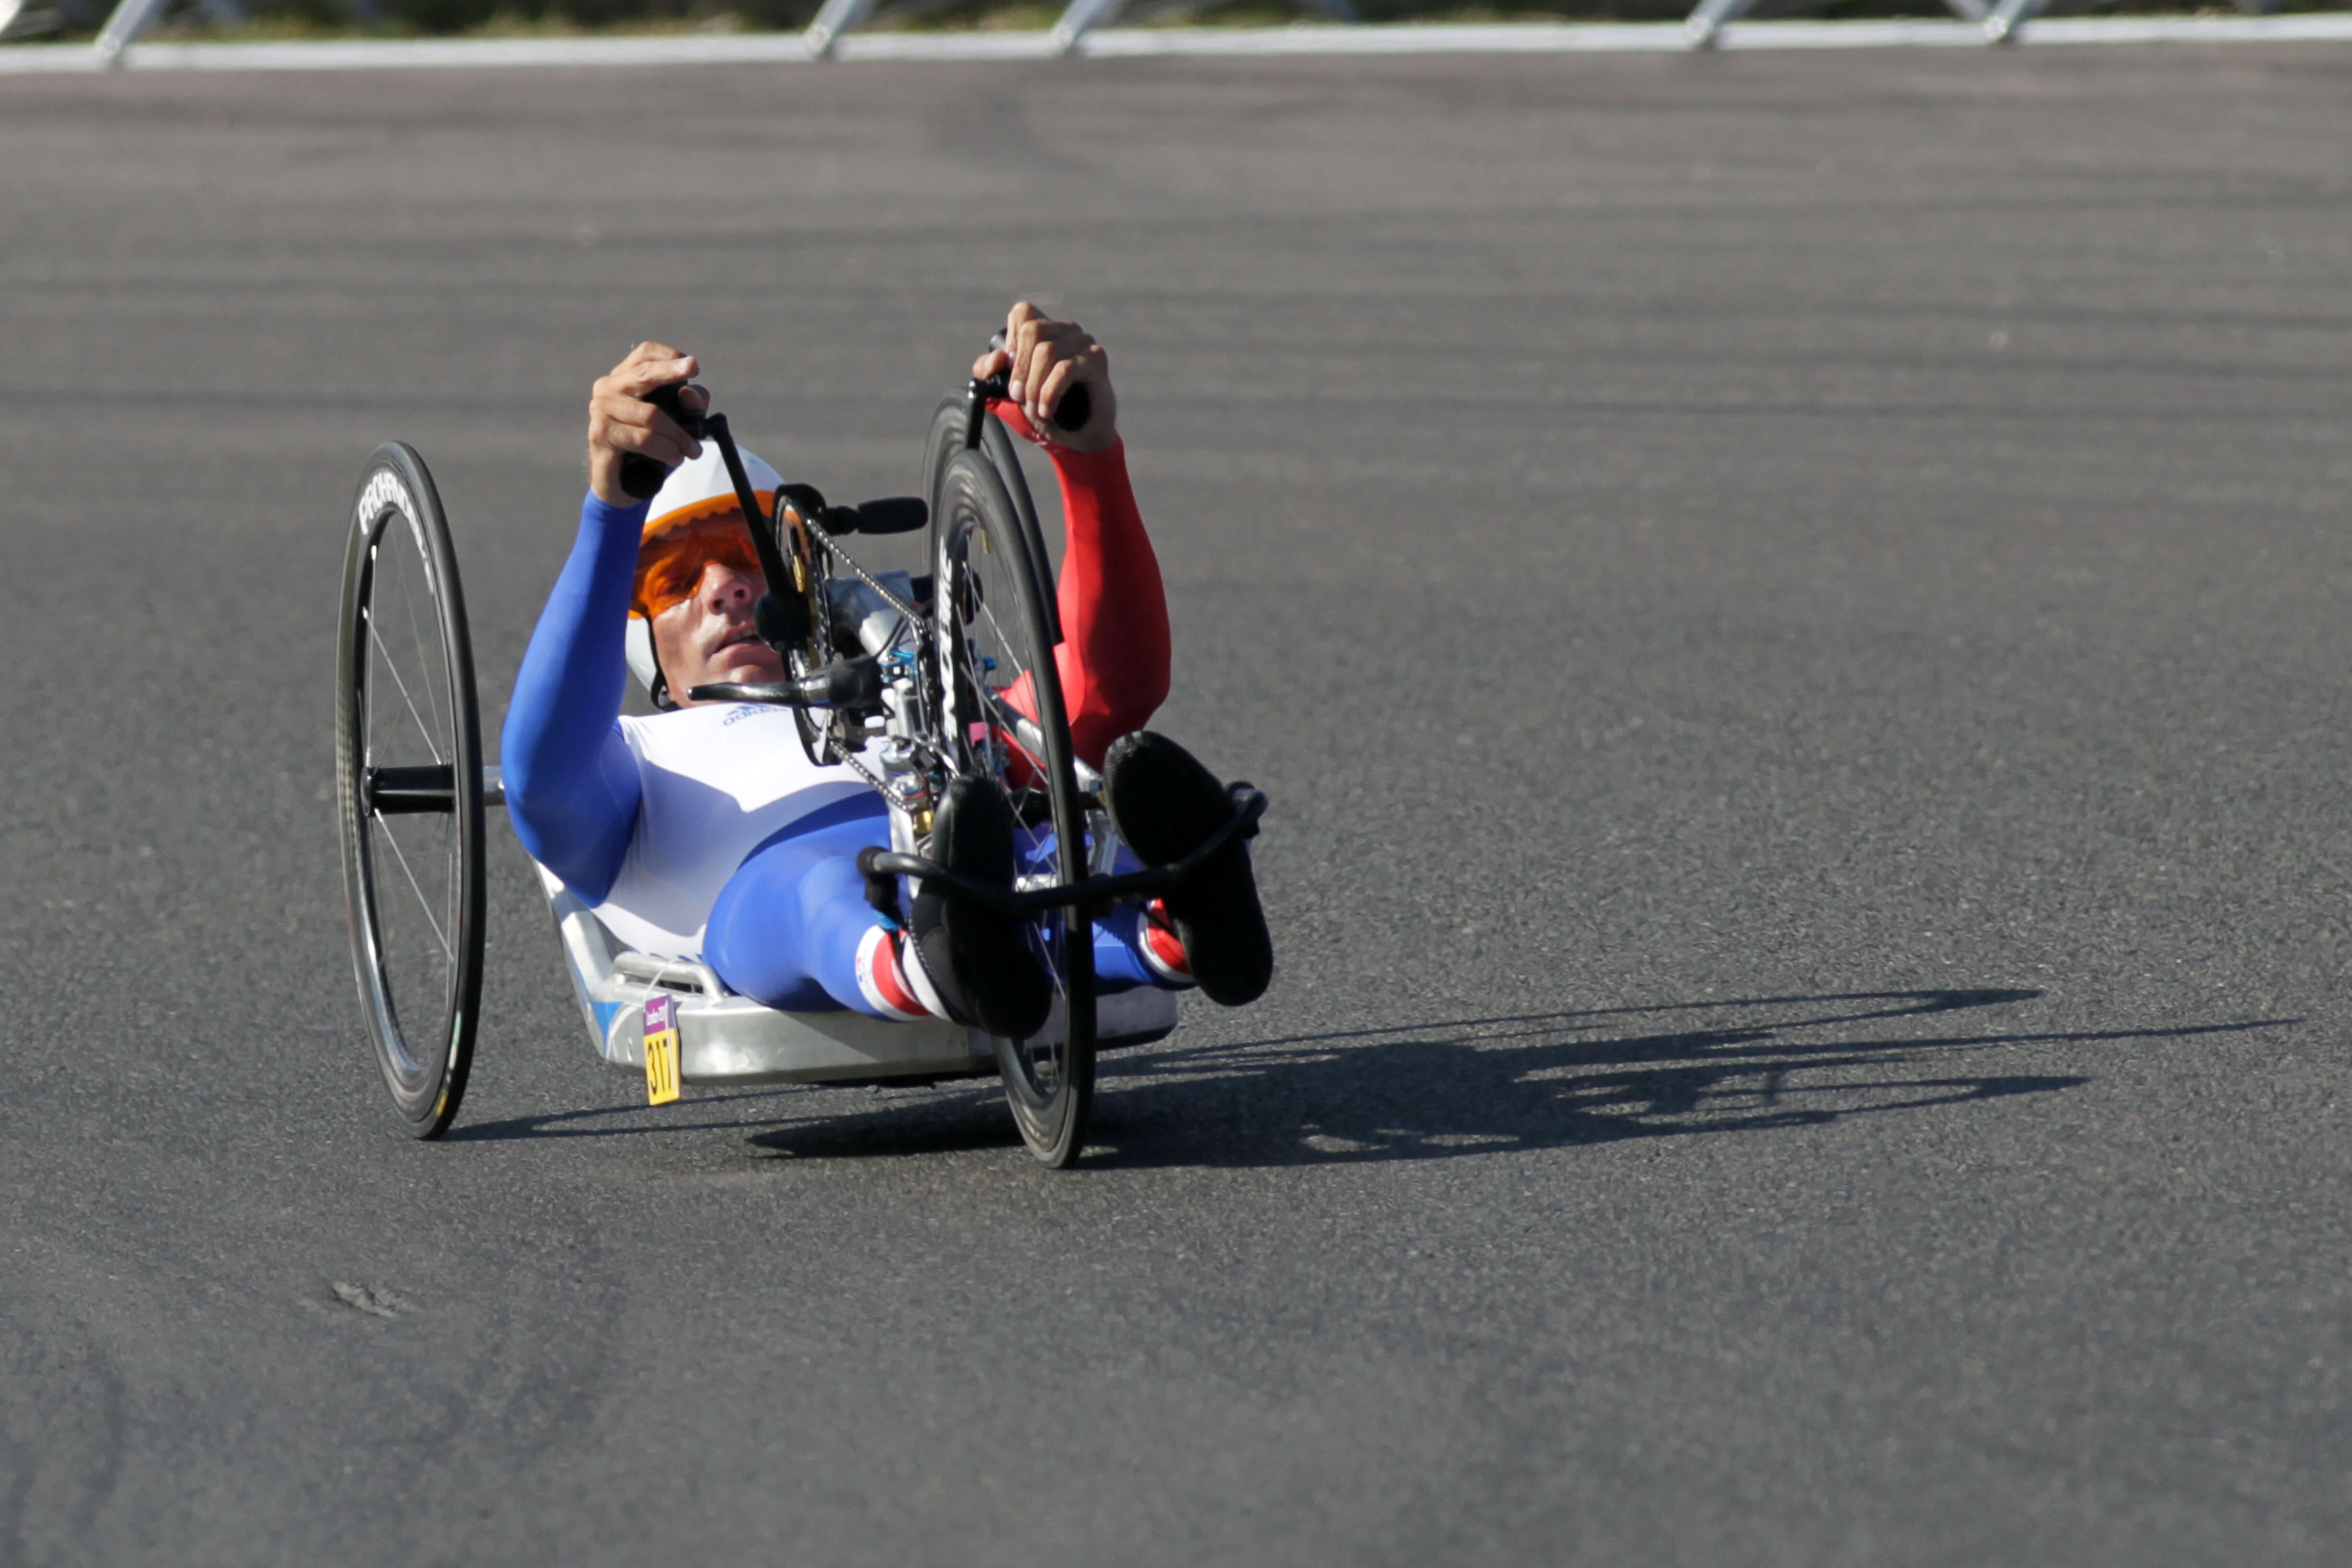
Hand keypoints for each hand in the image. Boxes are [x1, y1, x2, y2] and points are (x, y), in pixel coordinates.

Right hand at [587, 342, 709, 504]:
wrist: (624, 483)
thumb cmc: (650, 446)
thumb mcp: (677, 420)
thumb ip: (689, 404)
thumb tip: (690, 395)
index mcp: (625, 377)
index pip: (645, 353)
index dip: (670, 356)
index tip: (693, 367)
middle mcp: (608, 387)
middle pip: (644, 374)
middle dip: (672, 375)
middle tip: (694, 378)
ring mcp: (600, 409)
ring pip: (650, 414)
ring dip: (678, 436)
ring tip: (692, 451)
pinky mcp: (599, 434)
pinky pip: (642, 439)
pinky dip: (665, 449)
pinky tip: (675, 458)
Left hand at [970, 301, 1117, 453]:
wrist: (1077, 437)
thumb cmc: (1044, 410)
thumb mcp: (1007, 393)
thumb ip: (989, 374)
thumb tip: (996, 359)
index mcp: (1045, 331)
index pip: (1024, 312)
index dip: (1011, 341)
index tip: (1010, 370)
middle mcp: (1066, 330)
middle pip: (1032, 330)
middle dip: (1019, 369)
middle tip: (1018, 398)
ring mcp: (1083, 342)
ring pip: (1047, 351)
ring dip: (1033, 387)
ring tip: (1035, 410)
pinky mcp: (1096, 359)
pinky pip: (1064, 369)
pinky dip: (1049, 394)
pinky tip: (1047, 411)